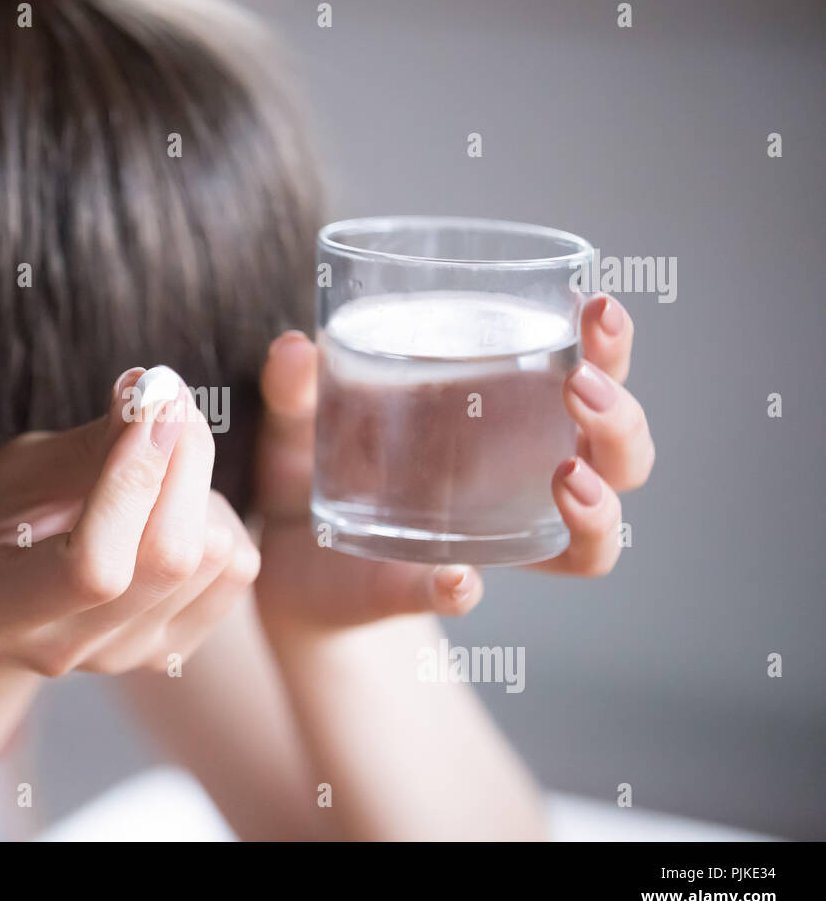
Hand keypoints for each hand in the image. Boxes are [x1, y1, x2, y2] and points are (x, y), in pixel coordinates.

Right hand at [0, 368, 259, 674]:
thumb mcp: (11, 473)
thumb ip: (89, 445)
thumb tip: (156, 392)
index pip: (94, 566)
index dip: (134, 479)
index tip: (152, 400)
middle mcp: (68, 647)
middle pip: (170, 560)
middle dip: (184, 460)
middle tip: (168, 397)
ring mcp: (126, 656)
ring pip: (215, 557)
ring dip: (199, 485)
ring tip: (154, 458)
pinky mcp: (171, 648)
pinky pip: (236, 567)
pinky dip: (218, 516)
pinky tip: (173, 501)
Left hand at [253, 294, 654, 625]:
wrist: (280, 554)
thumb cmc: (319, 466)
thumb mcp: (304, 416)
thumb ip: (299, 384)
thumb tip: (296, 346)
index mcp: (507, 422)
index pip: (591, 378)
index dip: (611, 346)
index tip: (598, 305)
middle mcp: (522, 484)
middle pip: (620, 457)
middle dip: (621, 419)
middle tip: (581, 383)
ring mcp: (489, 543)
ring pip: (593, 543)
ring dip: (600, 508)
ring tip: (569, 474)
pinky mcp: (426, 589)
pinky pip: (462, 595)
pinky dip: (461, 589)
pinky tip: (459, 577)